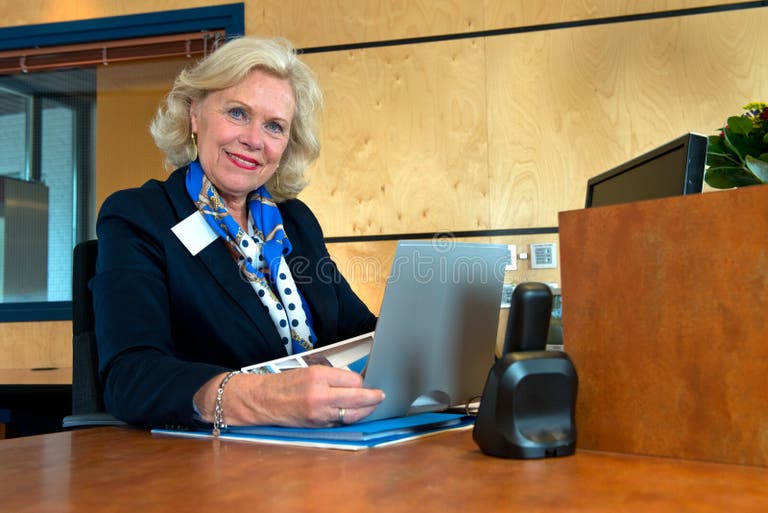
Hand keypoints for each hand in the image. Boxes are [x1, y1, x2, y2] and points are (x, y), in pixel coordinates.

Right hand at [194, 366, 384, 426]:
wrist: (262, 400)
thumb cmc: (285, 384)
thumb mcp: (311, 371)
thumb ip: (334, 377)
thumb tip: (357, 382)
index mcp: (319, 377)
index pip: (354, 380)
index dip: (364, 382)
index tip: (370, 381)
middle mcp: (320, 396)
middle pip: (358, 399)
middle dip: (373, 398)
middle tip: (381, 396)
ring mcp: (319, 414)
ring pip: (352, 414)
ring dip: (365, 411)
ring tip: (373, 405)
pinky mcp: (317, 426)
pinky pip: (340, 423)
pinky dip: (349, 418)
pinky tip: (355, 413)